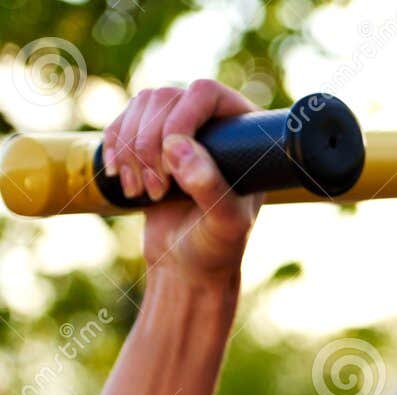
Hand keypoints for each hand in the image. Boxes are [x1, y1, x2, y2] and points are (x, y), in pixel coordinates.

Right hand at [102, 79, 263, 277]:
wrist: (189, 262)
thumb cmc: (217, 245)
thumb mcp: (224, 223)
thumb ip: (210, 188)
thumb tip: (178, 147)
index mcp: (245, 132)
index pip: (206, 93)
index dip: (181, 118)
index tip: (171, 163)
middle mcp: (214, 120)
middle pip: (166, 97)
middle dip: (151, 145)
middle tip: (158, 190)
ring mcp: (179, 125)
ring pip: (141, 106)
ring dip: (131, 150)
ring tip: (141, 191)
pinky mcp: (150, 139)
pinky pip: (121, 123)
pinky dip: (114, 150)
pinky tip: (119, 178)